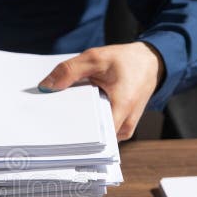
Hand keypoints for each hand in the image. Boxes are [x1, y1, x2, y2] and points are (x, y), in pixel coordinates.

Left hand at [38, 42, 163, 140]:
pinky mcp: (118, 128)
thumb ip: (69, 71)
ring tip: (58, 117)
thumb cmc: (126, 61)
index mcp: (122, 107)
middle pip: (91, 138)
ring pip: (94, 136)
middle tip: (48, 121)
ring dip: (77, 126)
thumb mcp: (95, 58)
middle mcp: (124, 125)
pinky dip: (85, 122)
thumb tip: (46, 87)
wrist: (150, 63)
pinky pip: (99, 131)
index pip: (95, 135)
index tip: (52, 130)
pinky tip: (72, 114)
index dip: (72, 135)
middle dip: (70, 130)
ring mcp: (123, 130)